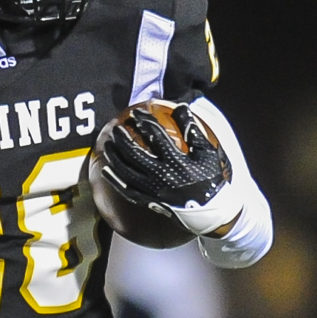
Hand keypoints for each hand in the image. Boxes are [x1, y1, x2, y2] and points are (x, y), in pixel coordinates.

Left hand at [98, 103, 237, 233]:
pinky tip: (106, 170)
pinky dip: (114, 180)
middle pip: (135, 153)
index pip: (156, 136)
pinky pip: (126, 190)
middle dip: (123, 139)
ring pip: (126, 171)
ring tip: (108, 144)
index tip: (136, 113)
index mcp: (176, 161)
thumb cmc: (210, 178)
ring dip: (115, 156)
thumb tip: (182, 107)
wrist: (209, 210)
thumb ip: (193, 130)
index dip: (144, 122)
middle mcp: (161, 175)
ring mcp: (152, 190)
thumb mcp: (206, 152)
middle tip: (116, 129)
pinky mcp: (148, 201)